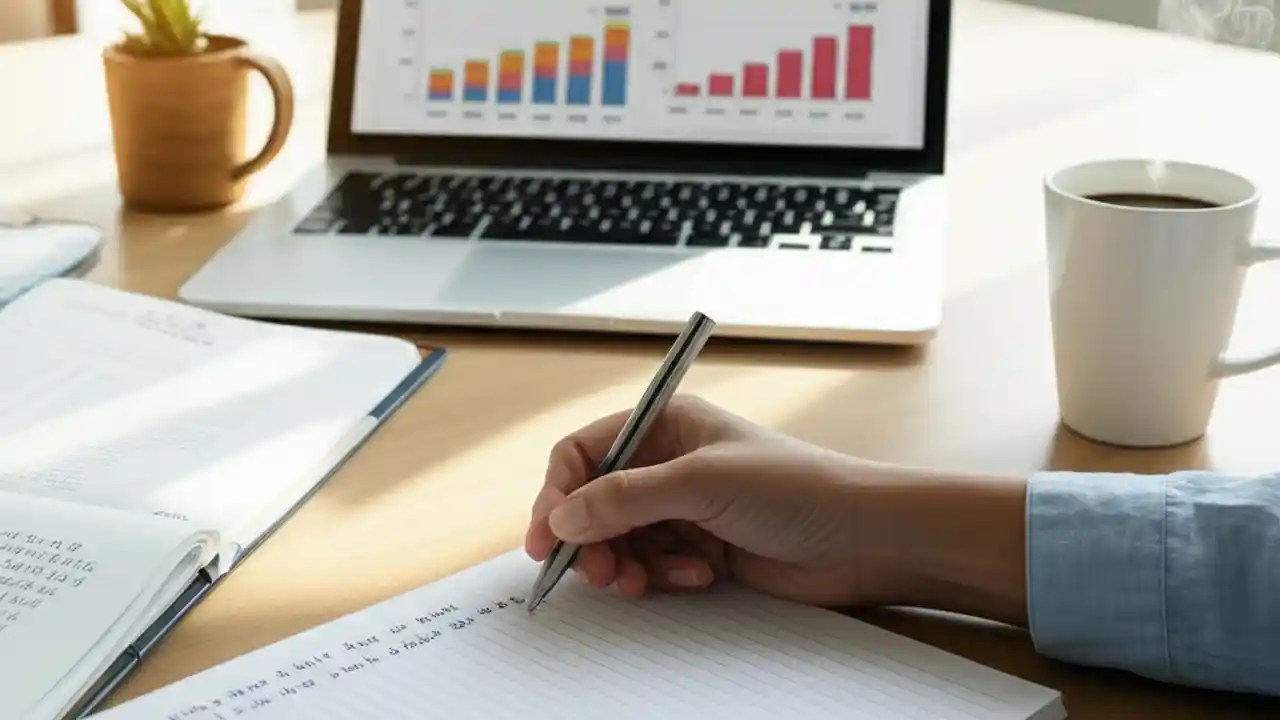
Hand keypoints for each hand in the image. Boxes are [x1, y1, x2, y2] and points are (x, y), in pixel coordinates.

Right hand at [525, 396, 1028, 621]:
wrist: (863, 538)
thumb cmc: (798, 487)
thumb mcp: (703, 482)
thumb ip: (625, 498)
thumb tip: (561, 516)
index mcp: (666, 424)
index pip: (585, 452)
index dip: (558, 492)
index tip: (545, 537)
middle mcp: (669, 462)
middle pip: (594, 501)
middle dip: (589, 538)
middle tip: (597, 571)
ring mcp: (685, 507)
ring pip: (619, 539)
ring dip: (624, 564)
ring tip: (642, 581)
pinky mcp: (701, 547)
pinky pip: (653, 565)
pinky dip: (663, 577)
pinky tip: (701, 576)